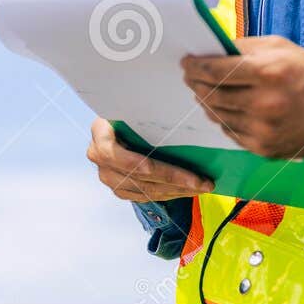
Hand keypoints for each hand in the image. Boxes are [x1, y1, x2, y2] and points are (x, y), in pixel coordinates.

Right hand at [86, 117, 213, 201]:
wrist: (119, 125)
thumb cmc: (132, 113)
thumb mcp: (133, 106)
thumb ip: (147, 112)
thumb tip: (182, 112)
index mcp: (100, 132)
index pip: (111, 151)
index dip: (132, 162)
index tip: (150, 168)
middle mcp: (100, 158)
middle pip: (138, 176)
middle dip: (173, 179)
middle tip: (201, 181)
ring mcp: (109, 177)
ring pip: (146, 190)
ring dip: (178, 190)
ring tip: (203, 186)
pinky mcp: (121, 189)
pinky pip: (148, 196)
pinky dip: (171, 193)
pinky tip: (189, 190)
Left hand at [182, 35, 303, 158]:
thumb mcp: (279, 47)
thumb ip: (244, 48)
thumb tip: (211, 51)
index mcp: (267, 73)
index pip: (216, 71)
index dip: (195, 67)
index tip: (187, 63)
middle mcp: (263, 104)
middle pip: (212, 95)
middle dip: (196, 84)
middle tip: (191, 77)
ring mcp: (263, 130)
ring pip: (217, 116)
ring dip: (206, 102)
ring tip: (205, 92)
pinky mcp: (263, 148)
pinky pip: (230, 132)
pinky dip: (223, 119)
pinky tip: (224, 109)